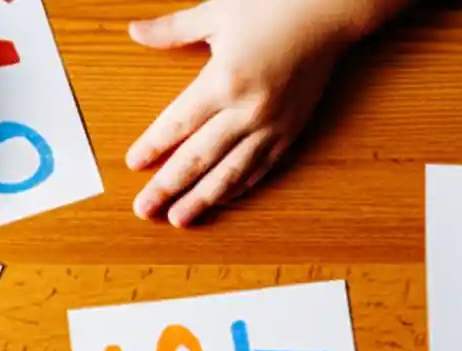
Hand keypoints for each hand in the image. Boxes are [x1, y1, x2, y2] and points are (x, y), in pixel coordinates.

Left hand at [126, 0, 389, 227]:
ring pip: (229, 173)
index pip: (178, 124)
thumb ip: (172, 30)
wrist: (328, 12)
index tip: (134, 164)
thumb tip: (135, 31)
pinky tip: (220, 199)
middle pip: (197, 158)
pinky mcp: (290, 132)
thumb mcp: (216, 13)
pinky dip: (238, 186)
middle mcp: (246, 110)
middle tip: (144, 209)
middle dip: (167, 187)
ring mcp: (270, 125)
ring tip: (178, 219)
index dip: (153, 146)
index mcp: (222, 80)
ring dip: (201, 199)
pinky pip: (260, 167)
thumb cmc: (272, 5)